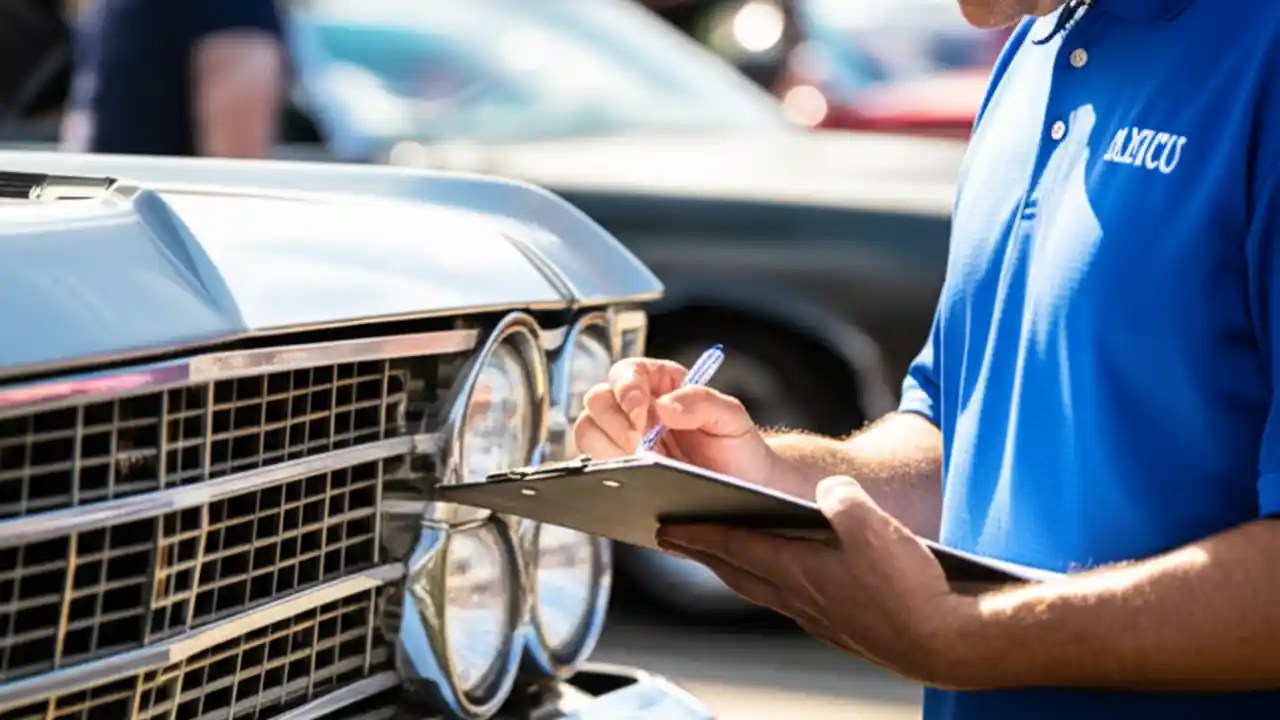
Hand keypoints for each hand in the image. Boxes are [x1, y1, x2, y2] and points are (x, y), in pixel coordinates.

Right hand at [572, 357, 787, 488]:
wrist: (745, 489)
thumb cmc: (738, 447)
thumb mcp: (732, 417)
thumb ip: (703, 401)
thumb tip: (664, 405)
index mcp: (662, 384)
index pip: (626, 373)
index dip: (627, 390)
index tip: (641, 413)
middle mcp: (637, 409)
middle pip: (597, 400)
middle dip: (615, 423)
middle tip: (642, 444)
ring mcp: (625, 441)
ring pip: (588, 431)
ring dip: (609, 448)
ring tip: (643, 462)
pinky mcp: (621, 470)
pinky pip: (595, 465)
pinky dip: (607, 470)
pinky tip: (635, 478)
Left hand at [656, 475, 975, 684]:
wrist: (945, 641)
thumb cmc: (909, 586)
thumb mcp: (871, 523)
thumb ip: (838, 498)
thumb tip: (827, 493)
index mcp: (797, 568)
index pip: (732, 545)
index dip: (697, 533)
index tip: (664, 527)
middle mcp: (798, 596)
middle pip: (736, 571)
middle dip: (704, 552)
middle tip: (674, 539)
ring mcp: (819, 616)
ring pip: (762, 588)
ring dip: (735, 569)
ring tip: (719, 556)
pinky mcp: (841, 626)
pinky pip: (790, 599)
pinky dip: (772, 584)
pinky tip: (785, 578)